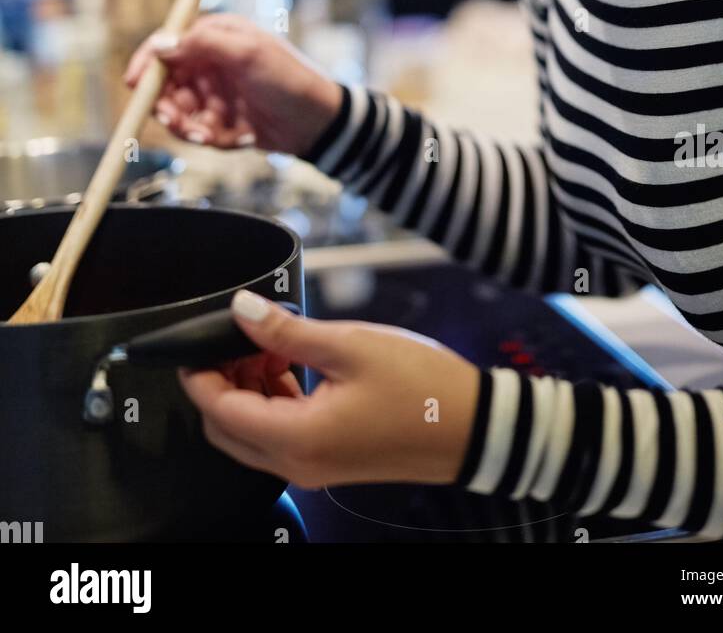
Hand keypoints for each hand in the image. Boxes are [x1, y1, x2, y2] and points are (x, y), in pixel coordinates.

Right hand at [123, 13, 342, 156]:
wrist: (319, 122)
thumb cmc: (289, 78)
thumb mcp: (248, 53)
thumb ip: (202, 43)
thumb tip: (160, 43)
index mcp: (216, 36)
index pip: (167, 44)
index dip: (147, 63)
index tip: (135, 84)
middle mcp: (211, 63)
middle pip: (166, 83)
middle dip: (167, 104)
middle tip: (175, 119)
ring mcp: (215, 92)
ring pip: (179, 111)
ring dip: (187, 125)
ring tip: (208, 133)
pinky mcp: (221, 119)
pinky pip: (198, 131)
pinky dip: (208, 137)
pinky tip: (232, 138)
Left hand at [178, 291, 481, 488]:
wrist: (472, 427)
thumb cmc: (421, 386)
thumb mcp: (349, 345)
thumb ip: (287, 332)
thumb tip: (241, 310)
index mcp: (296, 438)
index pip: (219, 411)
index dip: (198, 374)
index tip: (194, 342)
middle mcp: (297, 464)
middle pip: (227, 429)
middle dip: (220, 382)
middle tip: (238, 337)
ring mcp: (314, 467)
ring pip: (252, 434)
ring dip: (248, 391)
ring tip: (270, 345)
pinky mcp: (330, 461)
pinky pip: (280, 437)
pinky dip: (273, 403)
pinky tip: (292, 367)